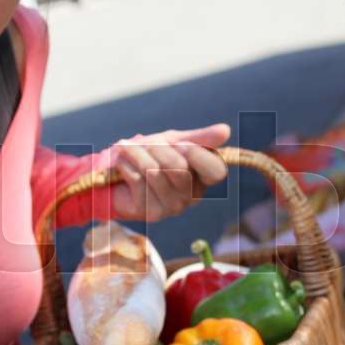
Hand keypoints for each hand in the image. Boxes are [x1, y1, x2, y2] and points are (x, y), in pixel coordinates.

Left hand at [110, 124, 229, 221]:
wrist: (119, 173)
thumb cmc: (151, 156)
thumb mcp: (174, 141)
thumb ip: (200, 138)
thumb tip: (226, 130)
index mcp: (203, 178)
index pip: (216, 171)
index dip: (197, 154)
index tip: (179, 144)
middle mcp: (191, 196)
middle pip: (179, 168)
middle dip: (156, 149)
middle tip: (145, 143)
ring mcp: (172, 208)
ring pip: (154, 172)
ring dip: (136, 154)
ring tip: (126, 148)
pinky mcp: (151, 214)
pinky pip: (137, 180)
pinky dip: (125, 164)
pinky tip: (122, 163)